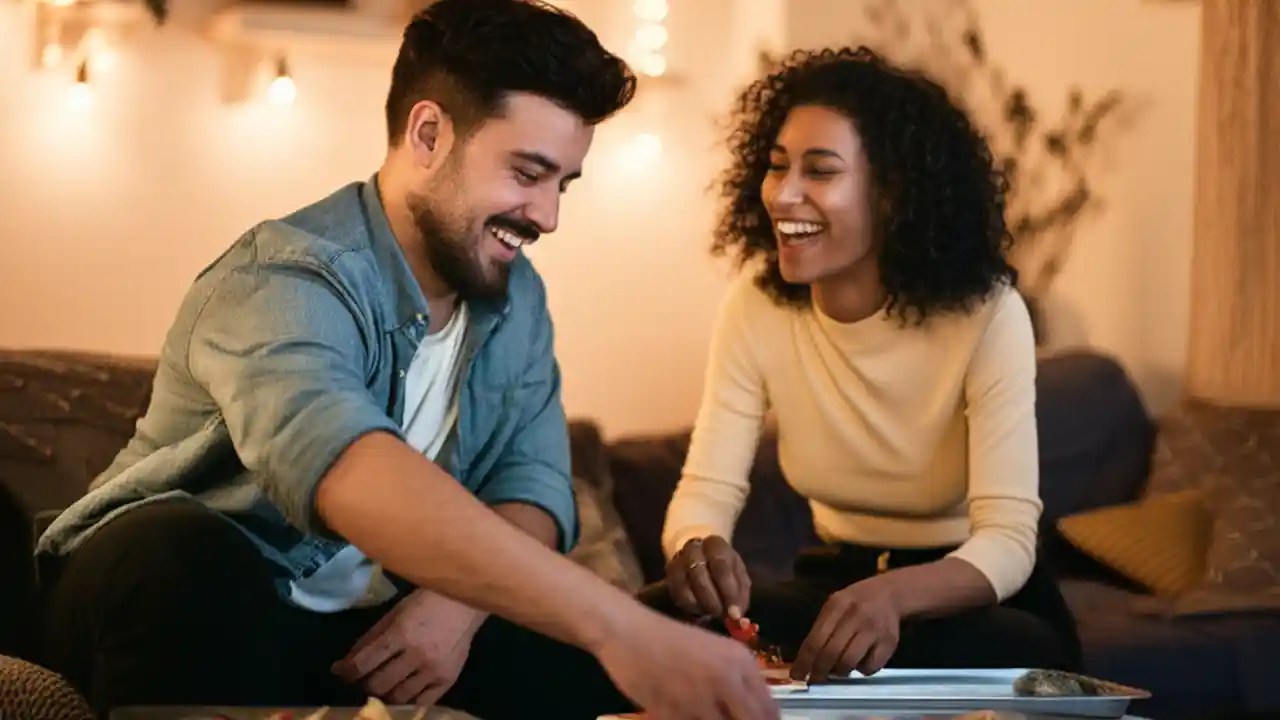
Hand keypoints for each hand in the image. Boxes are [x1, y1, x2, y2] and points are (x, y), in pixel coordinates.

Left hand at [332, 589, 484, 705]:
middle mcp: (417, 655)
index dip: (346, 671)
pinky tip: (402, 693)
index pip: (364, 663)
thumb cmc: (426, 602)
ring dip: (385, 695)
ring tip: (383, 687)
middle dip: (365, 685)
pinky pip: (422, 703)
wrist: (465, 604)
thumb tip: (347, 662)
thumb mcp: (395, 613)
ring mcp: (434, 670)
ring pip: (399, 697)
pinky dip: (408, 702)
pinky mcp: (448, 679)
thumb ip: (371, 638)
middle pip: (379, 685)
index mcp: (401, 633)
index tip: (339, 672)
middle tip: (363, 679)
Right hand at [595, 609, 778, 719]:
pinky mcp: (674, 713)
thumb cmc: (670, 641)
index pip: (769, 712)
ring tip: (695, 712)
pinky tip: (678, 713)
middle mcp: (727, 679)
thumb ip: (737, 683)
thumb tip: (754, 715)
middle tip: (720, 718)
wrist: (628, 631)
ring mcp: (701, 698)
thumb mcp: (714, 654)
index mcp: (742, 662)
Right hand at [666, 535, 751, 618]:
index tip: (735, 613)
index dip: (728, 591)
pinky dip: (690, 607)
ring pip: (685, 586)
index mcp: (715, 544)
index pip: (720, 564)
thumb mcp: (738, 577)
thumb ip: (739, 596)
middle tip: (721, 614)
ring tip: (712, 612)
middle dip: (712, 599)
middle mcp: (692, 548)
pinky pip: (677, 595)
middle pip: (699, 573)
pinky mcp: (669, 576)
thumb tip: (737, 617)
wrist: (700, 558)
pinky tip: (700, 610)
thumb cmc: (723, 571)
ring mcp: (677, 560)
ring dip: (701, 604)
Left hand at [790, 575, 900, 682]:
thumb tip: (805, 660)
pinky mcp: (889, 642)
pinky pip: (871, 666)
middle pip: (831, 652)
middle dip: (819, 671)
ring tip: (837, 671)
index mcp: (837, 605)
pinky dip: (862, 671)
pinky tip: (859, 664)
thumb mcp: (835, 605)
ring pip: (850, 661)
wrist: (889, 593)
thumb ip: (821, 628)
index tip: (796, 675)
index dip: (804, 661)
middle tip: (813, 680)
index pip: (815, 639)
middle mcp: (855, 616)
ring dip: (839, 672)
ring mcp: (874, 630)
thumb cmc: (855, 602)